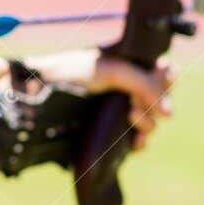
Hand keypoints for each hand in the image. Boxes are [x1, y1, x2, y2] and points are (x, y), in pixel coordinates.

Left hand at [18, 48, 176, 152]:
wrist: (35, 102)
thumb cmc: (67, 75)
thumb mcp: (110, 69)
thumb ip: (144, 83)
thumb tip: (169, 113)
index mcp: (123, 62)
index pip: (158, 68)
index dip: (166, 76)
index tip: (163, 81)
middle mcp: (123, 85)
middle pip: (159, 96)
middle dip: (156, 101)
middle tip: (136, 104)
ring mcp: (116, 110)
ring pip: (150, 120)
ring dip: (148, 122)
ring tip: (132, 119)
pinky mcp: (109, 133)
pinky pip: (136, 141)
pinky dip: (140, 142)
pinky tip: (136, 142)